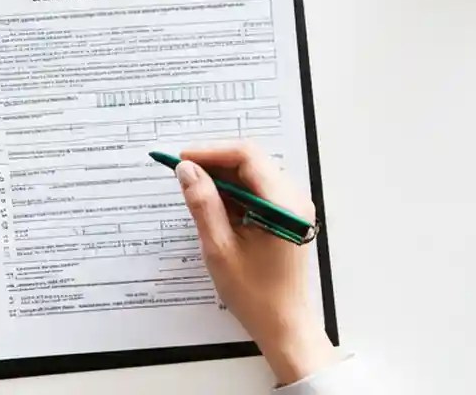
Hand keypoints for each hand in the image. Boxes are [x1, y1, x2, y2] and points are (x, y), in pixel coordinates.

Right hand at [176, 145, 337, 385]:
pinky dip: (233, 191)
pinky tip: (213, 205)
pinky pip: (257, 189)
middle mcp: (293, 198)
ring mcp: (292, 205)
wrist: (284, 323)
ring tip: (194, 190)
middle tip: (182, 173)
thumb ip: (203, 204)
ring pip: (252, 173)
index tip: (182, 159)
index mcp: (283, 204)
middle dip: (214, 162)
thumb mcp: (220, 248)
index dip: (211, 151)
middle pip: (251, 160)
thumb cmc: (255, 294)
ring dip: (222, 177)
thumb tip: (186, 170)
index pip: (247, 156)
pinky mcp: (285, 214)